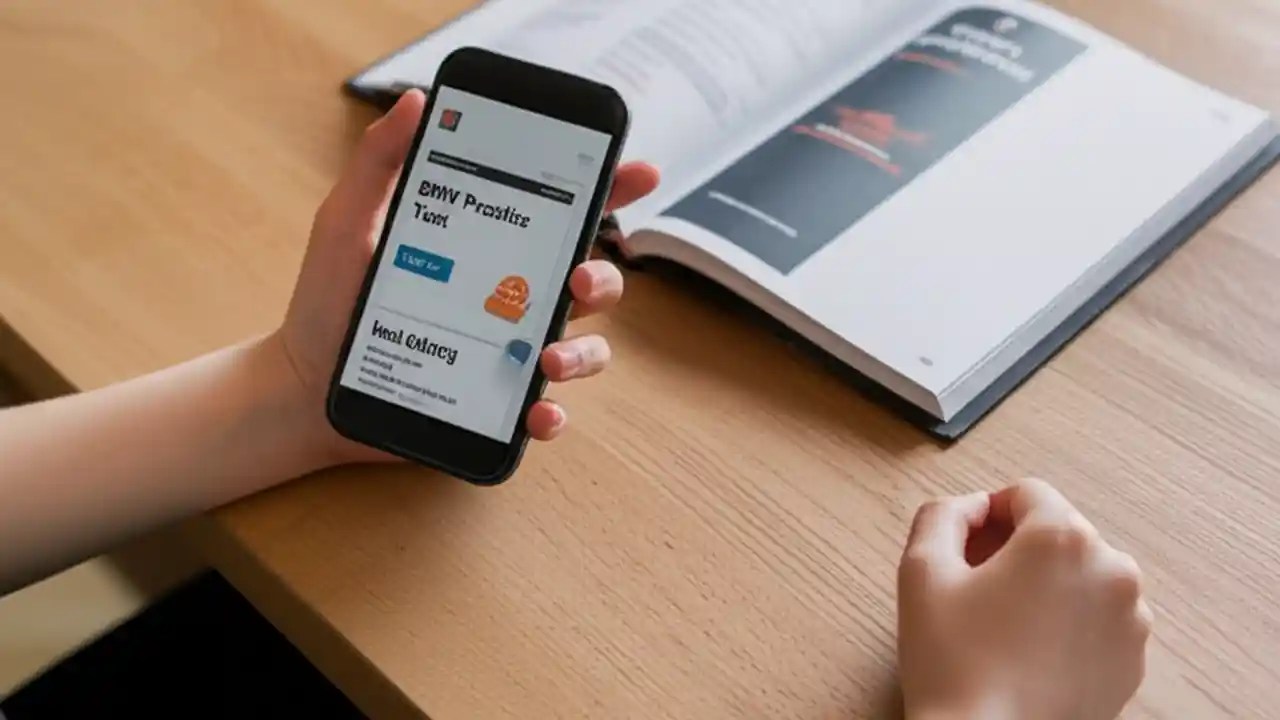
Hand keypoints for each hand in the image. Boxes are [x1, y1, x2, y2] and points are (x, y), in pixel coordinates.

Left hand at [272, 89, 659, 464]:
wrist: (303, 384)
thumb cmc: (328, 300)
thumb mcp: (349, 222)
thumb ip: (379, 162)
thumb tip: (417, 100)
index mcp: (491, 247)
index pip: (563, 212)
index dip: (611, 190)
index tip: (640, 172)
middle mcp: (512, 298)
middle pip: (591, 280)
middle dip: (603, 277)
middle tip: (579, 279)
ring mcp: (510, 352)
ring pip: (584, 347)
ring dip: (584, 352)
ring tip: (548, 358)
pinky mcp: (496, 403)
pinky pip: (546, 411)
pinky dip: (552, 416)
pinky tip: (537, 414)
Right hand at [898, 479, 1151, 719]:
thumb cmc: (953, 662)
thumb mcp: (920, 569)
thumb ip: (943, 514)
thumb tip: (973, 507)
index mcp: (1063, 538)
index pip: (1027, 493)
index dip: (988, 513)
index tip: (967, 549)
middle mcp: (1111, 569)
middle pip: (1058, 531)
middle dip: (1018, 549)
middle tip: (978, 589)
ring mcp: (1131, 619)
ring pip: (1081, 574)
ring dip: (1047, 584)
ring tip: (1005, 625)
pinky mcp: (1133, 660)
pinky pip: (1098, 618)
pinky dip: (1068, 622)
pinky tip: (1030, 651)